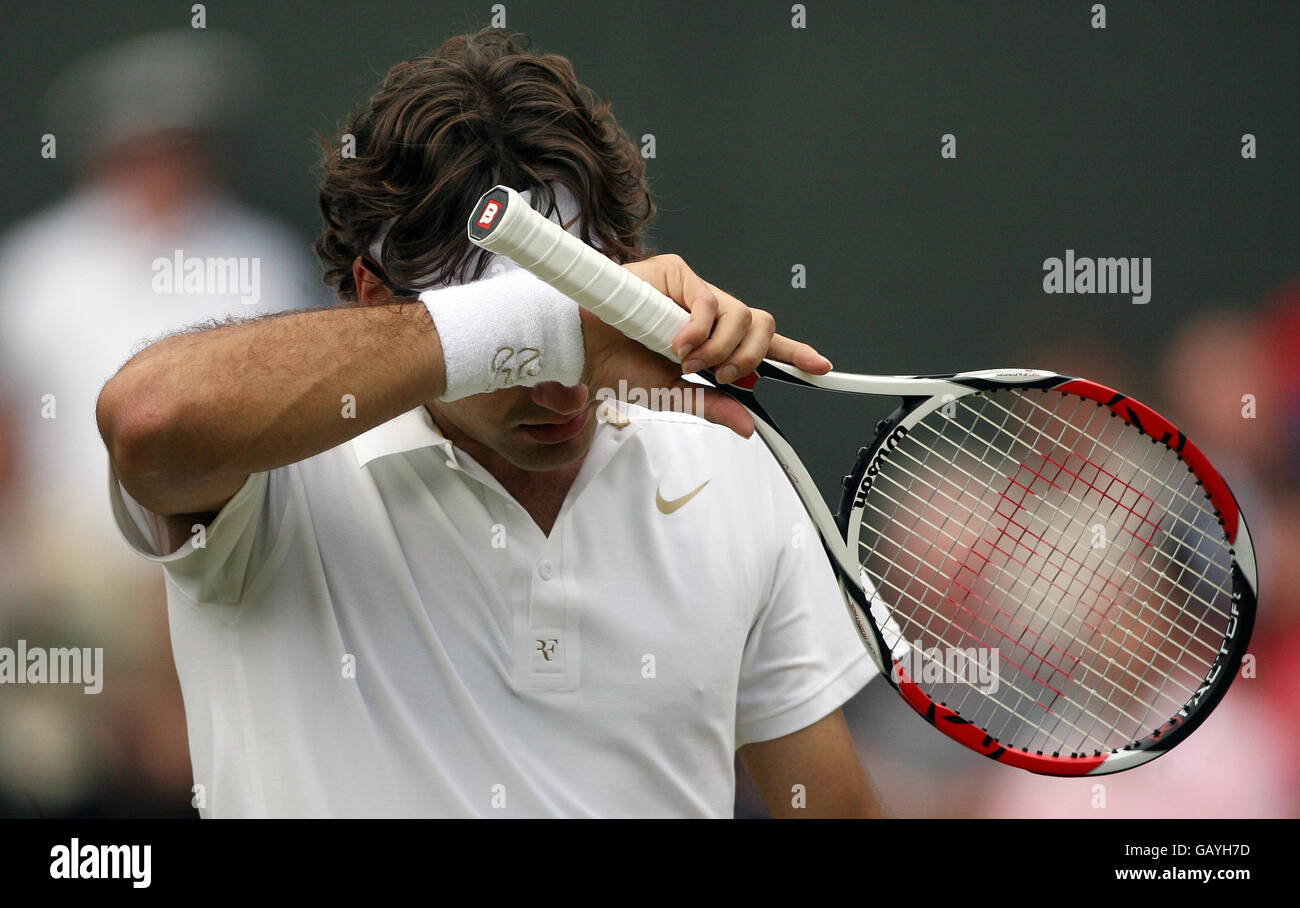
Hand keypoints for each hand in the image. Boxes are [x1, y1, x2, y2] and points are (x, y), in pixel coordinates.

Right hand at [581, 254, 832, 436]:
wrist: (581, 346)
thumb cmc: (618, 365)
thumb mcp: (672, 395)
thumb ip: (710, 406)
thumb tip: (746, 426)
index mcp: (713, 341)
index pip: (762, 343)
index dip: (793, 353)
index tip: (820, 367)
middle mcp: (710, 315)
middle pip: (760, 325)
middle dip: (750, 356)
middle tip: (721, 374)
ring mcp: (695, 292)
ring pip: (741, 314)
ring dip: (720, 347)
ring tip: (686, 359)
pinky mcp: (678, 274)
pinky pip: (710, 301)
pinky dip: (699, 329)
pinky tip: (676, 343)